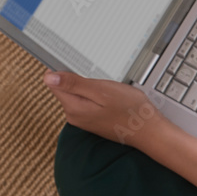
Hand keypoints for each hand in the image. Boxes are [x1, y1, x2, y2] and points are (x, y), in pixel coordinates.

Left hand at [42, 70, 172, 147]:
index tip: (76, 65)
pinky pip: (87, 101)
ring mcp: (83, 119)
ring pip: (77, 94)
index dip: (63, 70)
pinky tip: (109, 95)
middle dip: (79, 79)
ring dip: (89, 86)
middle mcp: (74, 116)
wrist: (148, 130)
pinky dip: (95, 94)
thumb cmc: (129, 110)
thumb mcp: (102, 91)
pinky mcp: (92, 120)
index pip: (55, 84)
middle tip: (99, 77)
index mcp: (73, 107)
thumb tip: (49, 77)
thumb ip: (74, 84)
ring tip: (107, 87)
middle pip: (66, 88)